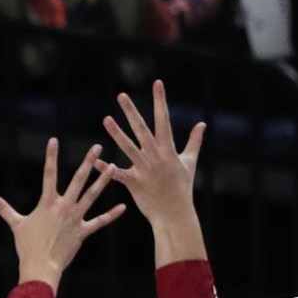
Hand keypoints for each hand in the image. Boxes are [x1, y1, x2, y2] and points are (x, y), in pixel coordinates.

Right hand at [0, 139, 124, 290]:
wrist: (41, 266)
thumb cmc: (27, 245)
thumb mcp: (15, 223)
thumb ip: (3, 208)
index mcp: (47, 203)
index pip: (49, 174)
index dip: (51, 156)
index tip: (54, 140)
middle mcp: (63, 207)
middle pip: (78, 180)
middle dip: (87, 162)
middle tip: (97, 147)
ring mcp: (75, 219)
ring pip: (92, 196)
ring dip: (103, 181)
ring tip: (113, 167)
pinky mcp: (82, 232)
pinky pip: (99, 222)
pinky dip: (111, 215)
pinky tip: (122, 207)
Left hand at [103, 81, 208, 266]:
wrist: (176, 214)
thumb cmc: (182, 188)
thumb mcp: (190, 162)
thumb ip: (194, 141)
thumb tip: (202, 124)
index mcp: (168, 149)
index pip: (163, 120)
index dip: (160, 101)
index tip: (157, 83)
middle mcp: (156, 156)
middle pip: (142, 129)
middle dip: (132, 111)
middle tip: (121, 96)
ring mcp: (145, 169)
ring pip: (128, 147)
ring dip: (116, 133)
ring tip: (106, 119)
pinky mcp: (135, 183)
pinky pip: (118, 174)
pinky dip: (107, 168)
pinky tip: (95, 160)